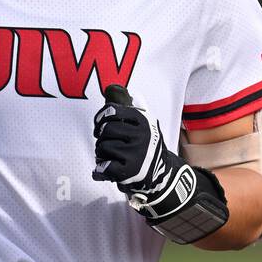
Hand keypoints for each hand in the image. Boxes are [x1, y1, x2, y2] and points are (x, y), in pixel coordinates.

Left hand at [91, 85, 230, 243]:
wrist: (161, 174)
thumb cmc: (145, 145)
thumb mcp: (142, 123)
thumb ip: (126, 106)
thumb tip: (111, 87)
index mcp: (142, 120)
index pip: (111, 112)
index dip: (101, 119)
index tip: (100, 126)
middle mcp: (141, 135)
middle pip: (105, 131)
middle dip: (102, 139)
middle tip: (107, 144)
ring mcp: (136, 154)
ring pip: (102, 148)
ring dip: (101, 154)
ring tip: (111, 157)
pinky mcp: (129, 171)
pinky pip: (103, 166)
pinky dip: (100, 169)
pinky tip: (105, 169)